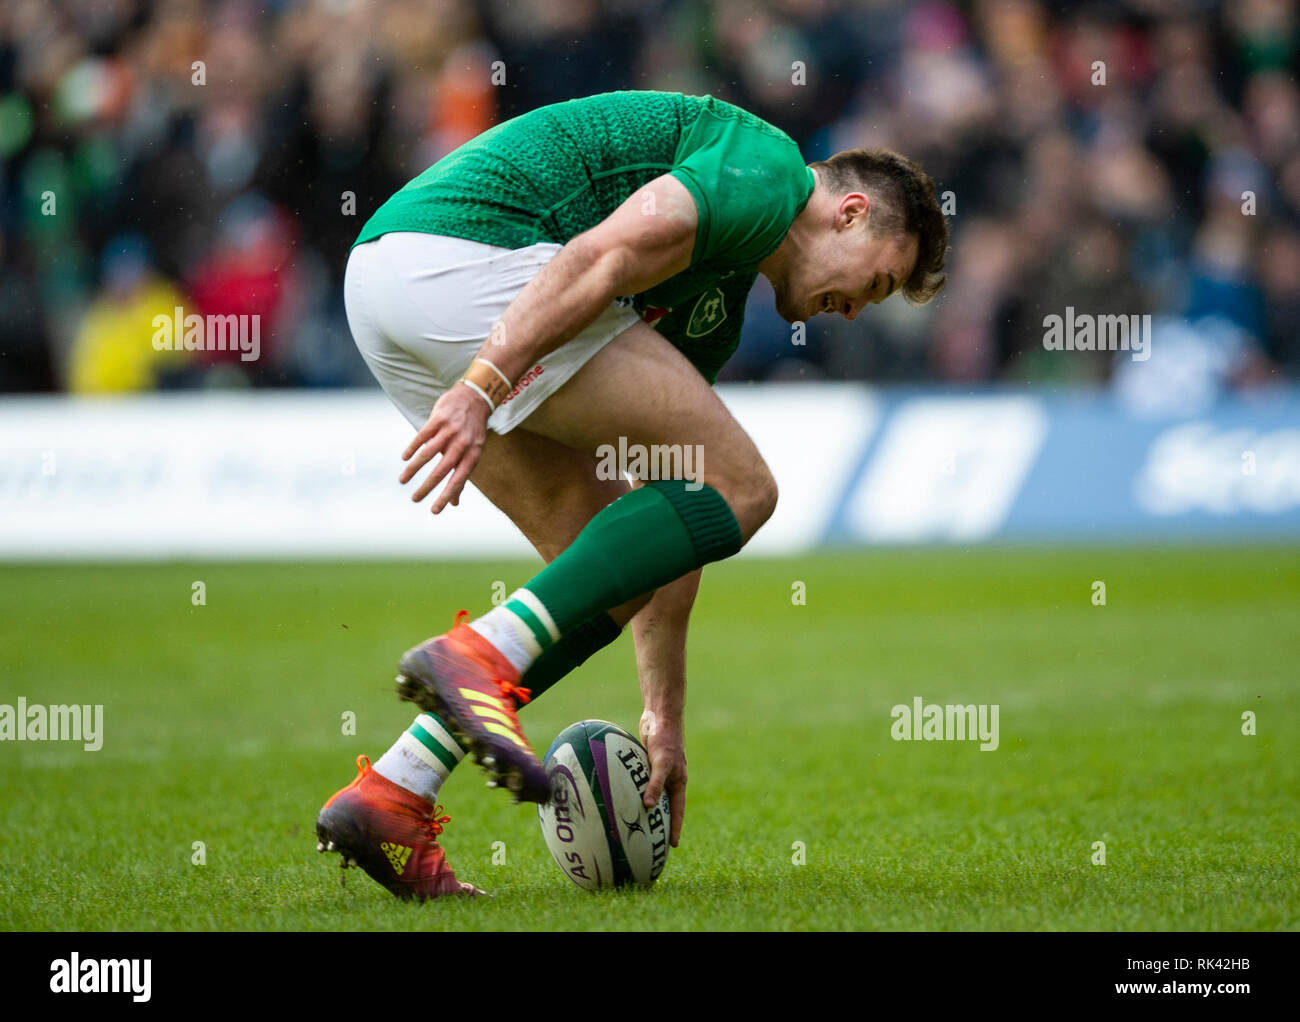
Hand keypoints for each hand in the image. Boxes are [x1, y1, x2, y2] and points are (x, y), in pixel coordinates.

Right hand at [400, 384, 489, 512]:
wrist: (475, 398)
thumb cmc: (473, 431)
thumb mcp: (473, 452)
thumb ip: (462, 476)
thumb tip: (455, 503)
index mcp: (472, 456)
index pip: (458, 481)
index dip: (446, 496)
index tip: (434, 511)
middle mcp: (462, 445)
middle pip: (441, 470)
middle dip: (427, 487)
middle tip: (414, 499)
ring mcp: (450, 431)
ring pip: (428, 454)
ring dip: (414, 469)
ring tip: (402, 480)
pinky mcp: (439, 419)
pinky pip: (422, 436)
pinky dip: (412, 448)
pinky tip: (404, 458)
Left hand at [641, 713, 685, 847]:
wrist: (660, 715)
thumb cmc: (666, 738)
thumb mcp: (662, 763)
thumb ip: (655, 784)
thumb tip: (648, 806)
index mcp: (678, 782)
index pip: (678, 811)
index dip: (675, 828)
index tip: (673, 846)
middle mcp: (669, 779)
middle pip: (665, 806)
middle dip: (661, 823)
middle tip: (653, 841)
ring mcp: (657, 771)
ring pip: (650, 795)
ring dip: (644, 807)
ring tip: (634, 823)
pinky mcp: (646, 763)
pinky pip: (639, 781)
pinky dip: (632, 790)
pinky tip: (619, 797)